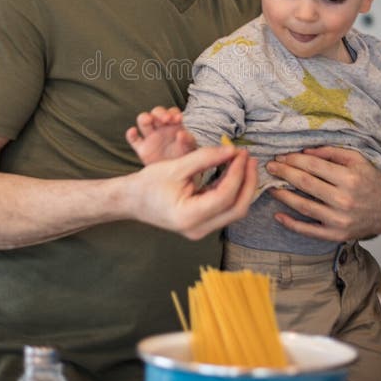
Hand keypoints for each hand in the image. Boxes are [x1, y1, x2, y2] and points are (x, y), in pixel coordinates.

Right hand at [126, 106, 197, 164]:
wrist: (176, 174)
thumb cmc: (185, 158)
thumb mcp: (190, 149)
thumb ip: (187, 141)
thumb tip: (182, 133)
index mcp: (174, 125)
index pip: (172, 112)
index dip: (173, 113)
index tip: (177, 118)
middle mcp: (161, 127)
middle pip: (156, 112)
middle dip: (160, 113)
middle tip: (166, 119)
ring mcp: (150, 137)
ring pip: (143, 121)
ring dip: (145, 118)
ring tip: (149, 120)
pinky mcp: (142, 148)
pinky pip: (133, 139)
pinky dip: (131, 134)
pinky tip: (133, 131)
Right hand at [133, 144, 256, 239]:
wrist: (132, 200)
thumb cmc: (149, 184)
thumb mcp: (176, 167)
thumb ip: (205, 158)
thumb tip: (232, 150)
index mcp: (189, 217)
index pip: (225, 196)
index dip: (237, 172)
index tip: (240, 152)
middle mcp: (198, 229)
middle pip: (237, 209)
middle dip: (247, 182)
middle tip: (249, 158)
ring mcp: (202, 230)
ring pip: (234, 210)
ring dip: (243, 186)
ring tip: (244, 162)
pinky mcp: (203, 224)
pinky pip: (226, 209)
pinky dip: (233, 190)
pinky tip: (233, 171)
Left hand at [266, 146, 380, 242]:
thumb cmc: (370, 181)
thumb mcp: (357, 160)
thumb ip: (331, 152)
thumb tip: (304, 151)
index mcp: (350, 178)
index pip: (313, 166)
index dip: (293, 160)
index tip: (280, 156)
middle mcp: (344, 199)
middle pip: (305, 183)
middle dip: (284, 173)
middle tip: (270, 167)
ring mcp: (339, 220)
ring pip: (303, 206)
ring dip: (282, 195)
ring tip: (270, 186)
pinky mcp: (336, 235)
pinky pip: (309, 231)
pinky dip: (291, 224)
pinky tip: (278, 215)